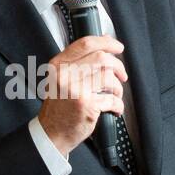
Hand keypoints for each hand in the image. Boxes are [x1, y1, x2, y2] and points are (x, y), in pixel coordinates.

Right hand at [36, 35, 126, 155]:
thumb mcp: (62, 78)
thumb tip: (105, 41)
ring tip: (115, 95)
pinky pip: (111, 99)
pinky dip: (118, 105)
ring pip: (108, 77)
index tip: (117, 47)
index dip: (106, 42)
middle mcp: (64, 74)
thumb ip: (80, 61)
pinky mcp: (85, 104)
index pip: (85, 44)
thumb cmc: (59, 106)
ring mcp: (75, 89)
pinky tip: (114, 109)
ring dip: (118, 87)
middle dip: (118, 66)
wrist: (52, 132)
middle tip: (122, 75)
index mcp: (58, 65)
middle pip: (101, 58)